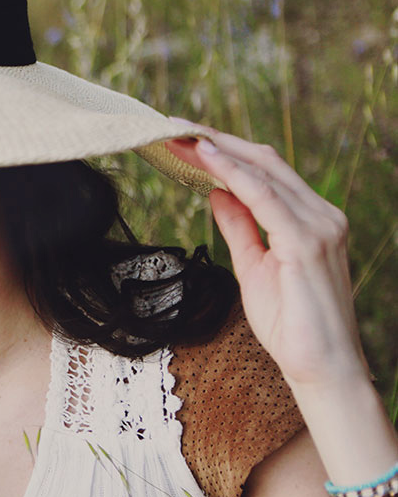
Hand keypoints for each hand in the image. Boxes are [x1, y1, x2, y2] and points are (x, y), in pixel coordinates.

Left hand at [165, 117, 370, 394]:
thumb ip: (239, 228)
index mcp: (310, 219)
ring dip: (219, 152)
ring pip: (263, 172)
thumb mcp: (253, 266)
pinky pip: (266, 198)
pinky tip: (208, 161)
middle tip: (175, 129)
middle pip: (264, 162)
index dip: (226, 152)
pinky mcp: (307, 243)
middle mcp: (321, 215)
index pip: (264, 172)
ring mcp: (319, 226)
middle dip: (218, 142)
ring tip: (181, 139)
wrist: (322, 368)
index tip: (187, 140)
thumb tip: (216, 194)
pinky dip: (234, 174)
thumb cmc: (291, 324)